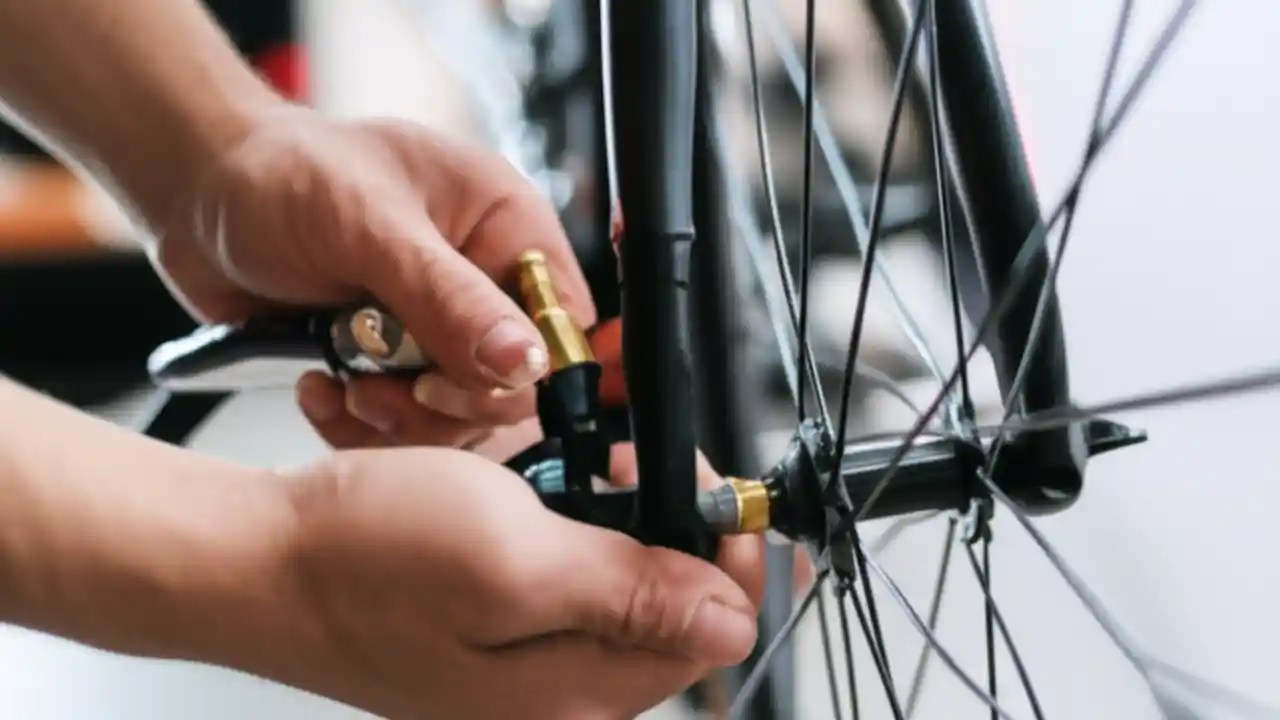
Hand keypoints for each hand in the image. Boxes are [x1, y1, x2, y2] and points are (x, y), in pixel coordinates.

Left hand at [149, 105, 592, 447]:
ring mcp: (437, 332)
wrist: (200, 195)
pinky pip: (404, 429)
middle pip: (512, 386)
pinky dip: (357, 428)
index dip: (522, 367)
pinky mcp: (392, 368)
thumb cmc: (284, 174)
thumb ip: (447, 296)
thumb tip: (522, 360)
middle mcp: (481, 285)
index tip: (451, 377)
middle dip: (444, 402)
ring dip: (396, 419)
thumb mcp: (368, 225)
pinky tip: (320, 388)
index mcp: (505, 228)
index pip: (560, 323)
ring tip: (344, 383)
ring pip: (457, 419)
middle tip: (382, 384)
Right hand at [260, 448, 758, 719]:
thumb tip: (732, 622)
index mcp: (575, 696)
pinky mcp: (489, 637)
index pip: (713, 632)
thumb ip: (632, 596)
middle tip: (625, 460)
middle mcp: (553, 697)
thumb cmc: (361, 560)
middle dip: (665, 525)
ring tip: (573, 467)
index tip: (706, 481)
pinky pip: (558, 580)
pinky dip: (560, 527)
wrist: (255, 558)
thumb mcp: (514, 561)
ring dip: (612, 518)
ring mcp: (519, 670)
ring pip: (615, 586)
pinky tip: (527, 493)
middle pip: (669, 609)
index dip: (727, 548)